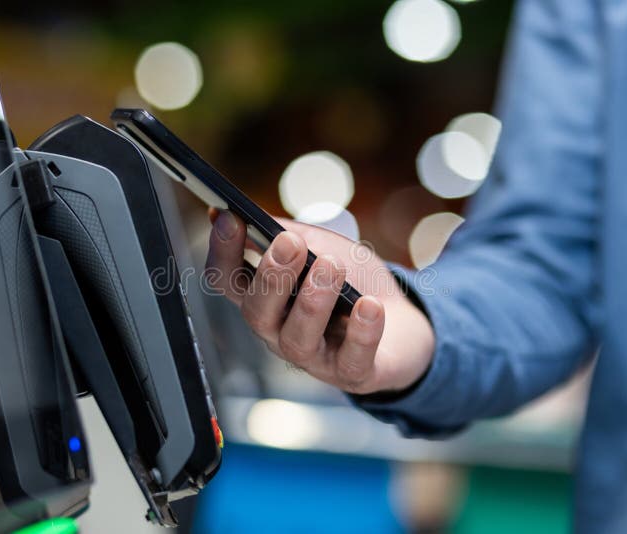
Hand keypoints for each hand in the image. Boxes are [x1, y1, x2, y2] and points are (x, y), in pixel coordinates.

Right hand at [205, 210, 434, 394]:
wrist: (404, 321)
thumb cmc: (352, 283)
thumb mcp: (319, 247)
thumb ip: (284, 233)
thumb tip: (239, 213)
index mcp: (265, 297)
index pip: (227, 280)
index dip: (222, 252)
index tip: (230, 219)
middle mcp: (279, 331)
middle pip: (256, 313)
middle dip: (271, 277)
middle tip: (290, 245)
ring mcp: (314, 357)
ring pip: (298, 339)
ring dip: (313, 300)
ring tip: (332, 266)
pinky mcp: (352, 372)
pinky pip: (351, 359)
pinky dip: (361, 331)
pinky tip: (370, 306)